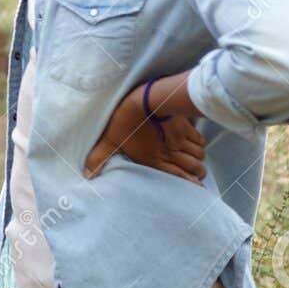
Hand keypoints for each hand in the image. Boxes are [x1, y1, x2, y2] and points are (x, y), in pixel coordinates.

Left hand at [85, 80, 206, 183]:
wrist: (146, 100)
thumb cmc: (126, 121)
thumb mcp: (110, 141)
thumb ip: (100, 159)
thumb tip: (88, 176)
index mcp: (155, 160)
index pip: (180, 177)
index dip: (190, 184)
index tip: (196, 187)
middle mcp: (173, 153)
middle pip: (196, 168)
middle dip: (197, 173)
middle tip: (195, 175)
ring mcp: (182, 140)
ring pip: (199, 155)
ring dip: (198, 159)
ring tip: (195, 160)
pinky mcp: (186, 126)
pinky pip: (200, 140)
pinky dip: (199, 143)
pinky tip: (194, 143)